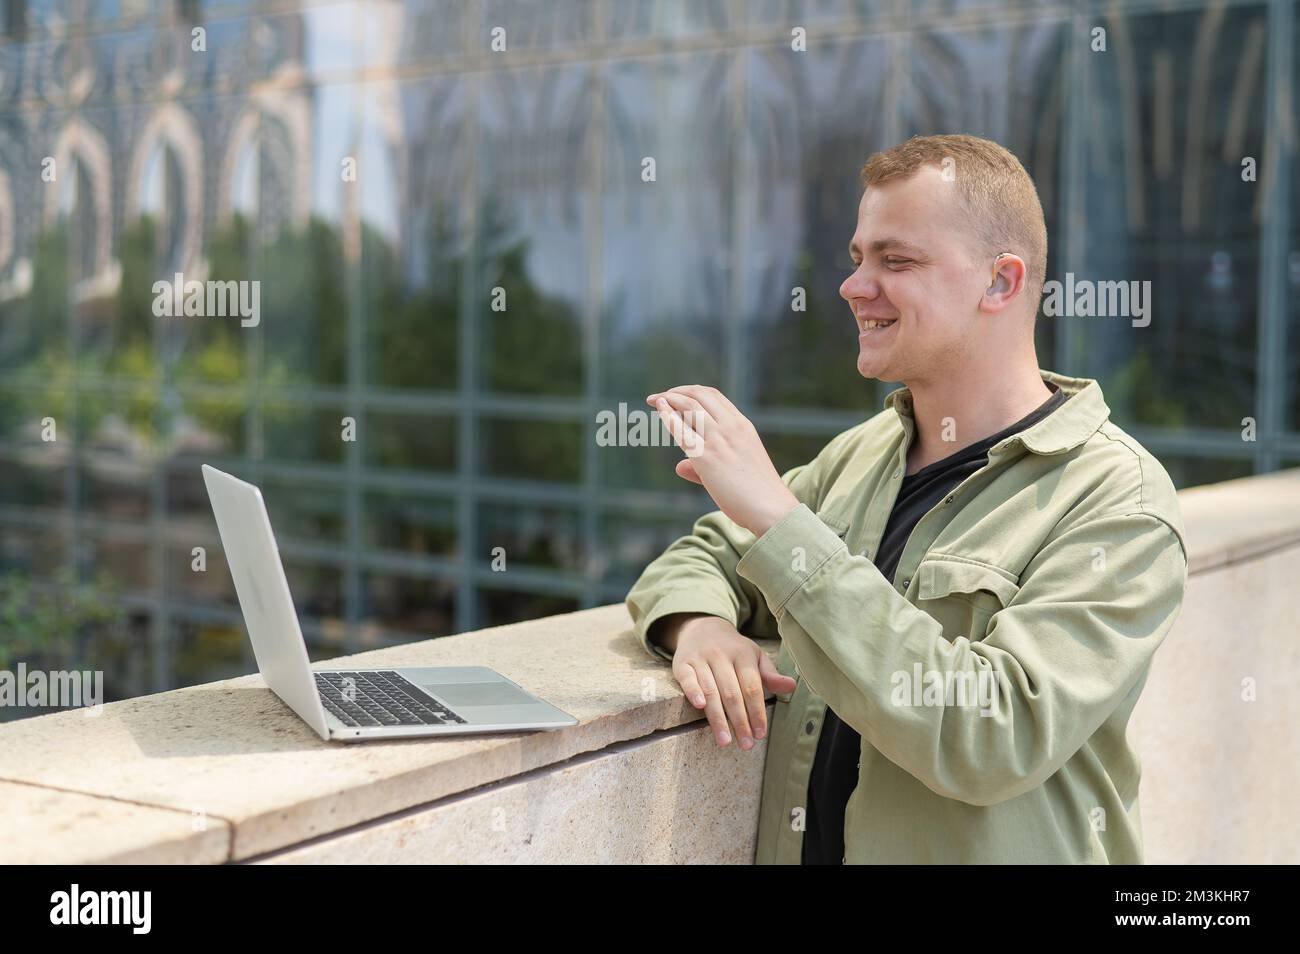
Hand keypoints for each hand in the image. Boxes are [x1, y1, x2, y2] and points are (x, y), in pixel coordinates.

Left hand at [646, 385, 799, 535]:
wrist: (772, 508)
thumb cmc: (755, 493)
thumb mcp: (735, 469)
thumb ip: (704, 466)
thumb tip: (679, 466)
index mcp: (742, 426)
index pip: (714, 397)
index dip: (691, 392)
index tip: (675, 396)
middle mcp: (731, 427)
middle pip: (700, 395)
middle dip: (677, 391)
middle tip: (658, 396)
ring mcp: (719, 440)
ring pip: (690, 406)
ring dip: (668, 398)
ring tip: (653, 399)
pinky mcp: (707, 457)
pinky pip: (682, 430)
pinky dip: (667, 415)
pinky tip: (658, 410)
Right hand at [666, 615, 797, 748]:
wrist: (703, 628)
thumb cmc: (734, 649)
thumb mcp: (754, 656)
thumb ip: (770, 674)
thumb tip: (791, 687)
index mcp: (743, 654)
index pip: (752, 687)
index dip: (757, 712)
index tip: (760, 733)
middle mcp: (721, 655)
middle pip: (732, 693)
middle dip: (740, 721)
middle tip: (746, 744)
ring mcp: (700, 658)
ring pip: (711, 690)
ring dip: (718, 717)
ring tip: (725, 740)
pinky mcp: (682, 663)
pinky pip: (687, 679)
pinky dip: (693, 692)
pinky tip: (700, 707)